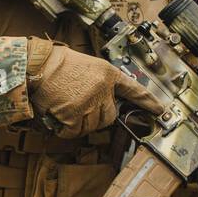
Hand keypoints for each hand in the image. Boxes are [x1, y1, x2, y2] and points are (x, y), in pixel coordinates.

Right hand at [27, 38, 162, 138]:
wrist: (37, 64)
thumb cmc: (59, 64)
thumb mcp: (88, 66)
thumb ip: (101, 82)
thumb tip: (106, 102)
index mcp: (108, 73)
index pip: (134, 89)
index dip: (148, 101)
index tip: (160, 110)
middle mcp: (103, 88)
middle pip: (110, 117)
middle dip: (97, 117)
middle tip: (81, 108)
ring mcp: (89, 102)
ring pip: (92, 126)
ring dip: (79, 123)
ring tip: (66, 106)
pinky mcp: (73, 113)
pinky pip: (74, 132)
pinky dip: (66, 129)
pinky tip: (59, 116)